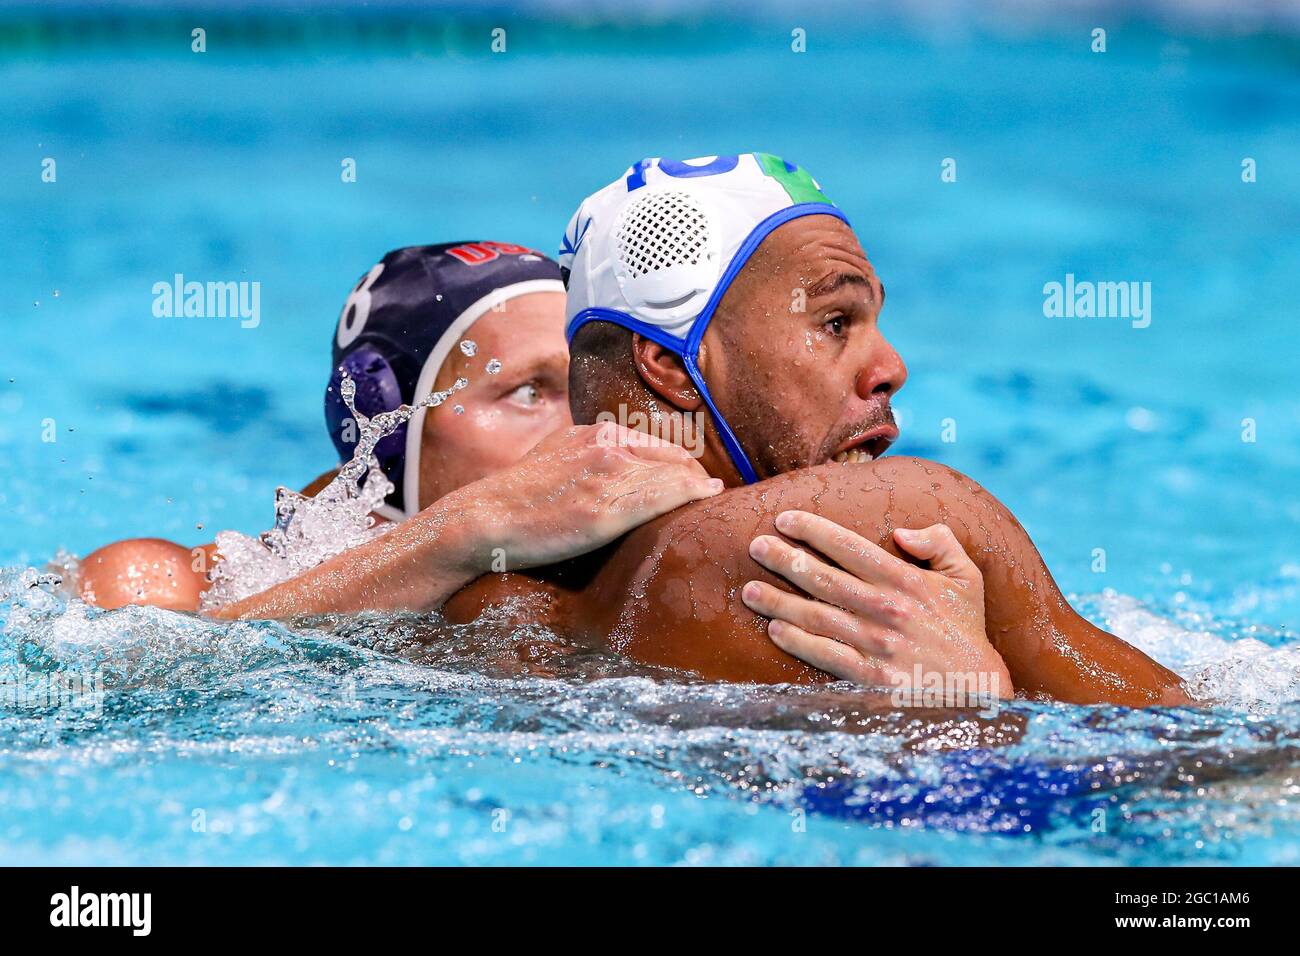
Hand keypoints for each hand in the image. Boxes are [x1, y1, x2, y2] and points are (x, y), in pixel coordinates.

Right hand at [452, 421, 723, 571]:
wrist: (482, 520)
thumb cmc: (514, 501)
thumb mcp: (552, 462)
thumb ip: (584, 459)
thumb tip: (611, 470)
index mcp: (593, 434)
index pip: (655, 445)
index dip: (681, 465)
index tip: (695, 481)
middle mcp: (605, 445)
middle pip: (674, 457)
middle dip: (695, 476)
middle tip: (712, 495)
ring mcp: (608, 474)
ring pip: (676, 474)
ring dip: (699, 488)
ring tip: (714, 502)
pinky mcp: (607, 508)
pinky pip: (667, 496)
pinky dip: (693, 495)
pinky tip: (709, 500)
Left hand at [740, 511, 1010, 700]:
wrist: (978, 691)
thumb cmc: (965, 629)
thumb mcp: (966, 578)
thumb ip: (940, 543)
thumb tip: (902, 531)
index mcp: (906, 581)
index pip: (849, 547)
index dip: (813, 530)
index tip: (783, 519)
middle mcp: (886, 609)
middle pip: (823, 578)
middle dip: (784, 559)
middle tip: (754, 546)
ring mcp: (876, 645)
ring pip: (815, 616)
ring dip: (778, 602)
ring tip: (748, 590)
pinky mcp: (869, 677)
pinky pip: (825, 655)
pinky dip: (797, 642)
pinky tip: (774, 630)